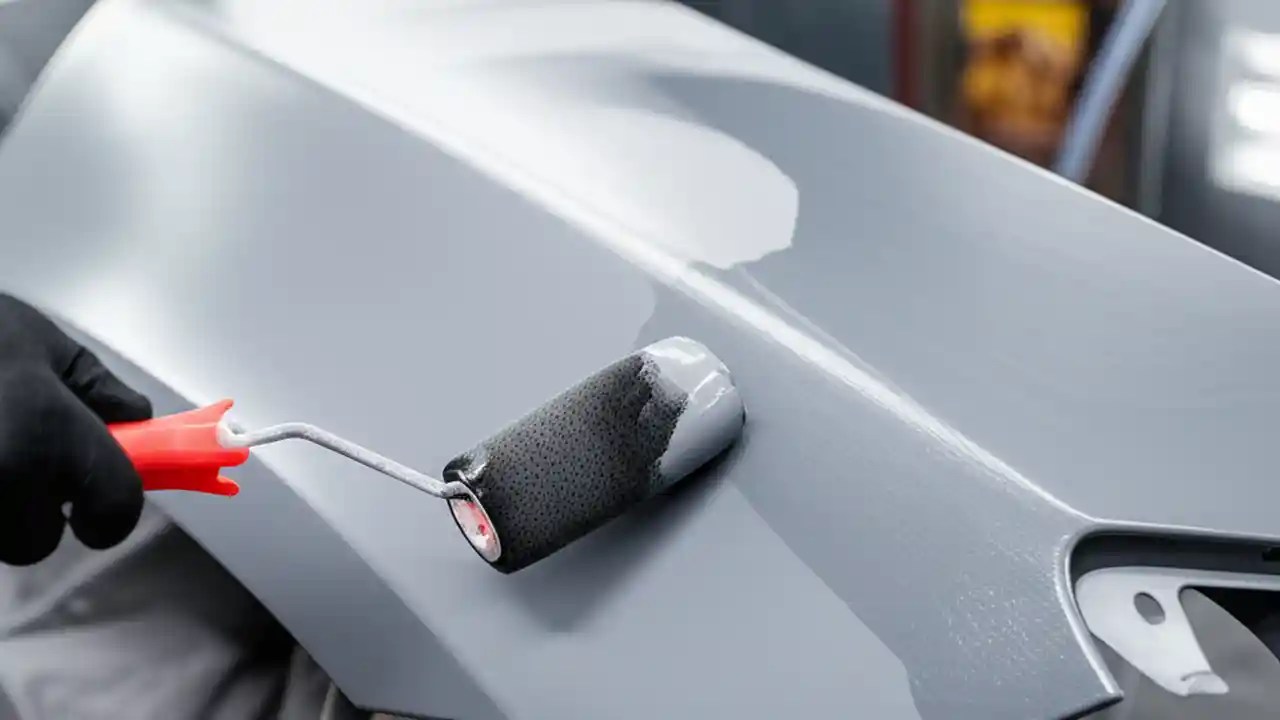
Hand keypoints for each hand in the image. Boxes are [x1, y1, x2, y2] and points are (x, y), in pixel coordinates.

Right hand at [0, 294, 150, 564]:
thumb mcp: (35, 341)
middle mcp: (0, 472)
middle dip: (28, 508)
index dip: (111, 509)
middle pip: (37, 540)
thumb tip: (134, 418)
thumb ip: (93, 387)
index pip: (117, 506)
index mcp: (46, 430)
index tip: (97, 505)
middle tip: (7, 453)